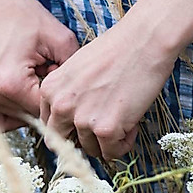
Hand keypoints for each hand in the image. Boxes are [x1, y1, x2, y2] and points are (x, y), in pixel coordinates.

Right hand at [0, 0, 79, 130]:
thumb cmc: (23, 15)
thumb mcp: (60, 39)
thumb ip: (73, 72)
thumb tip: (76, 96)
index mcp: (11, 83)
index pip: (46, 111)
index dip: (59, 96)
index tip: (60, 76)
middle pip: (29, 117)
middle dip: (43, 101)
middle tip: (45, 70)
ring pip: (14, 119)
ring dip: (27, 105)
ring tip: (31, 76)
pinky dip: (11, 109)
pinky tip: (20, 88)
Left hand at [38, 12, 179, 160]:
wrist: (144, 40)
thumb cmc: (117, 50)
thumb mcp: (77, 69)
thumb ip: (67, 94)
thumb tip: (72, 122)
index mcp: (50, 90)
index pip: (48, 126)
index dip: (68, 128)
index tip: (85, 124)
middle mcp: (61, 106)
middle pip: (61, 144)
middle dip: (81, 141)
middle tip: (100, 131)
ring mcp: (82, 119)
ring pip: (90, 149)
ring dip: (107, 140)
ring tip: (123, 117)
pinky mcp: (106, 129)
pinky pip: (112, 152)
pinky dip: (124, 143)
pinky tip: (132, 122)